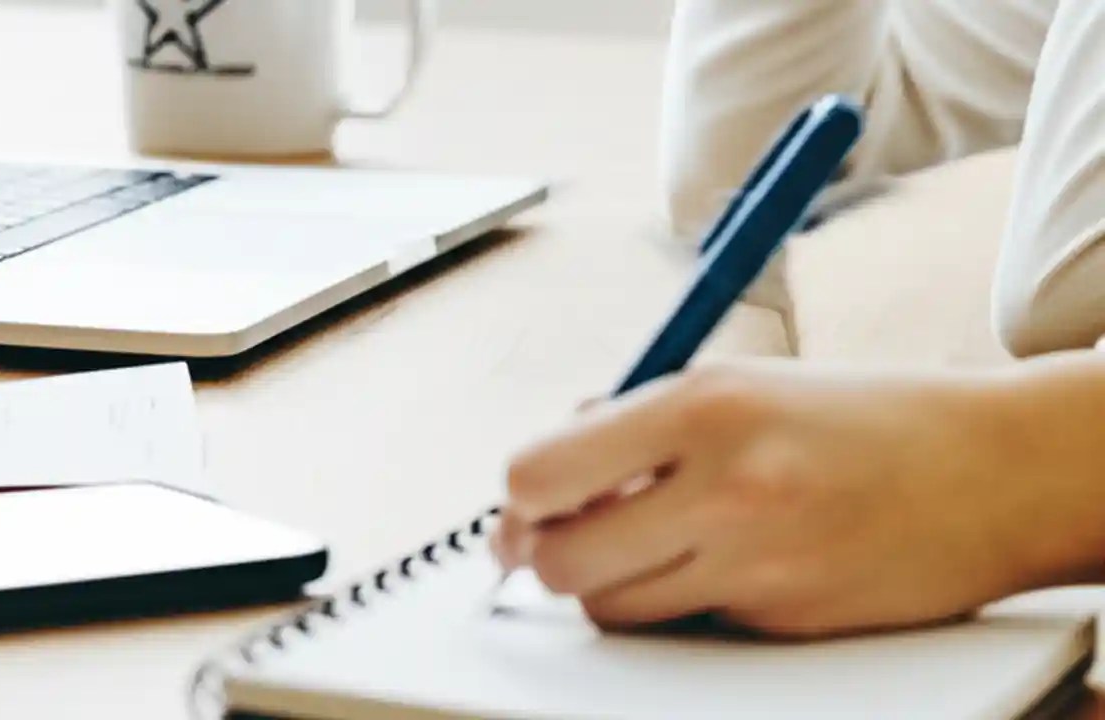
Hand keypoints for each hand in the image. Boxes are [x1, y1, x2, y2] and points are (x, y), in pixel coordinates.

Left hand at [493, 355, 1104, 636]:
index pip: (542, 473)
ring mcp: (755, 564)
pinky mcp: (780, 622)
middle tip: (562, 537)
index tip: (523, 504)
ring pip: (612, 609)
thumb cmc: (857, 416)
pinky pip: (684, 626)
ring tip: (645, 544)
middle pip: (561, 562)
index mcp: (701, 405)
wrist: (987, 471)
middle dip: (546, 555)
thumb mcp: (738, 380)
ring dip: (607, 584)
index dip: (517, 499)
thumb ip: (633, 422)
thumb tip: (543, 473)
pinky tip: (718, 561)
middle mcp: (723, 487)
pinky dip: (678, 602)